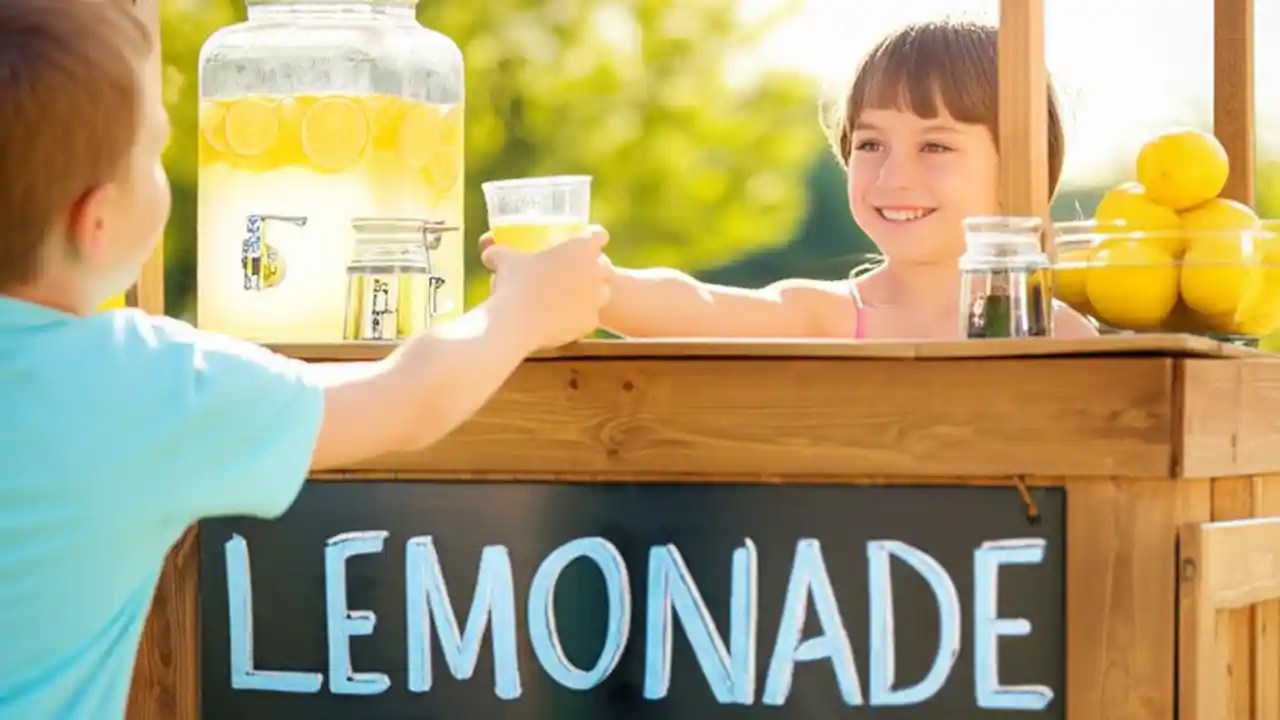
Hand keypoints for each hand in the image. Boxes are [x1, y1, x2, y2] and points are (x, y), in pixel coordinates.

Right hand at [480, 226, 612, 348]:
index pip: (599, 235)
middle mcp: (595, 271)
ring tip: (575, 296)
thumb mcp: (505, 260)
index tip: (584, 242)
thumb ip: (500, 251)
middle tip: (577, 272)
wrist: (515, 323)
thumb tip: (488, 249)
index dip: (592, 237)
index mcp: (581, 248)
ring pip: (603, 294)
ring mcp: (596, 299)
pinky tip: (568, 318)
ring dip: (592, 294)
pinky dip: (581, 318)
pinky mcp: (591, 323)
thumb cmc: (512, 284)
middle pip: (605, 265)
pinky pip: (591, 318)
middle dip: (594, 268)